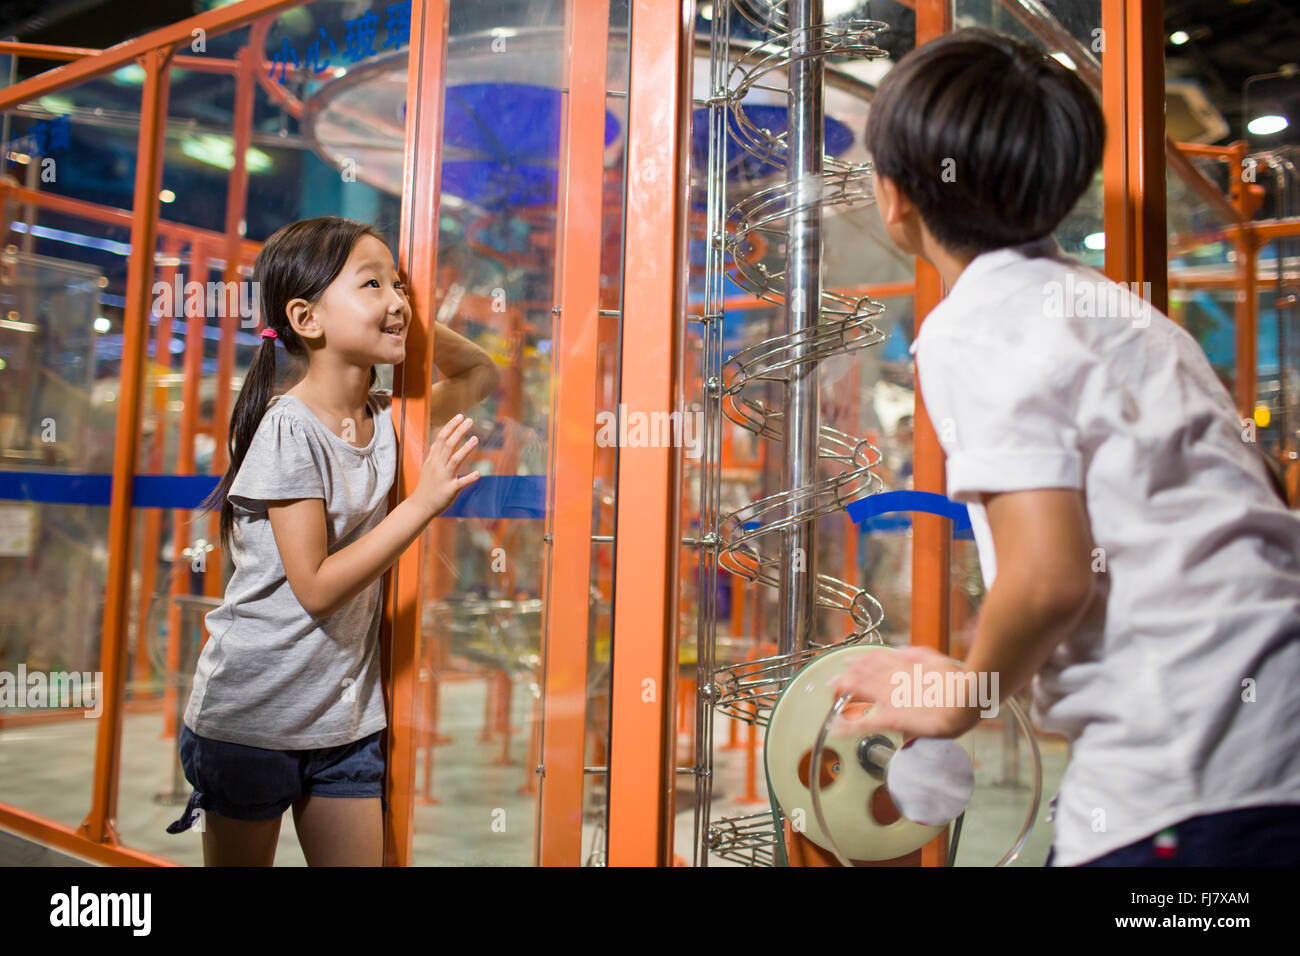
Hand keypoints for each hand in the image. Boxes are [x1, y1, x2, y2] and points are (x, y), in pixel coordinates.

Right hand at [414, 413, 479, 517]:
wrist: (420, 506)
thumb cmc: (427, 485)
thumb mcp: (429, 466)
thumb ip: (436, 453)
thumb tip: (442, 437)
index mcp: (433, 459)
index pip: (441, 438)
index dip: (450, 426)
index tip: (460, 416)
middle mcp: (437, 466)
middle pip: (448, 445)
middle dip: (458, 432)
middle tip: (469, 420)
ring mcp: (443, 478)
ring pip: (454, 460)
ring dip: (465, 449)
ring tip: (475, 438)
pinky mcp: (449, 490)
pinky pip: (460, 483)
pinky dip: (469, 478)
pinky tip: (478, 473)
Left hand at [824, 644, 982, 739]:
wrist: (967, 699)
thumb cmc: (960, 683)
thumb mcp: (939, 661)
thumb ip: (918, 654)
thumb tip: (902, 649)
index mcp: (905, 666)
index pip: (877, 660)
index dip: (861, 659)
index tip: (850, 659)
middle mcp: (894, 679)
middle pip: (864, 672)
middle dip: (847, 674)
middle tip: (834, 678)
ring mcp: (891, 698)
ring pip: (860, 689)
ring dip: (843, 689)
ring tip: (830, 689)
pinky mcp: (893, 717)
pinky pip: (866, 722)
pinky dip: (849, 725)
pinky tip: (837, 727)